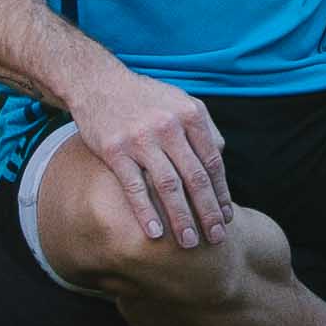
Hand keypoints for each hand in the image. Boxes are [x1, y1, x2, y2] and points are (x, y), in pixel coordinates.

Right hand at [63, 67, 229, 250]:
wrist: (98, 82)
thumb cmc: (145, 97)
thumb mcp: (180, 101)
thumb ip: (203, 127)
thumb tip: (220, 157)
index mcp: (190, 114)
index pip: (212, 162)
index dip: (221, 193)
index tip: (226, 217)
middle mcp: (168, 126)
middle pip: (195, 178)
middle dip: (208, 212)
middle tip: (217, 238)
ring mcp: (140, 138)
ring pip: (168, 186)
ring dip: (181, 218)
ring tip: (189, 243)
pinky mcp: (114, 150)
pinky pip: (134, 187)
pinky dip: (146, 211)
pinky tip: (154, 233)